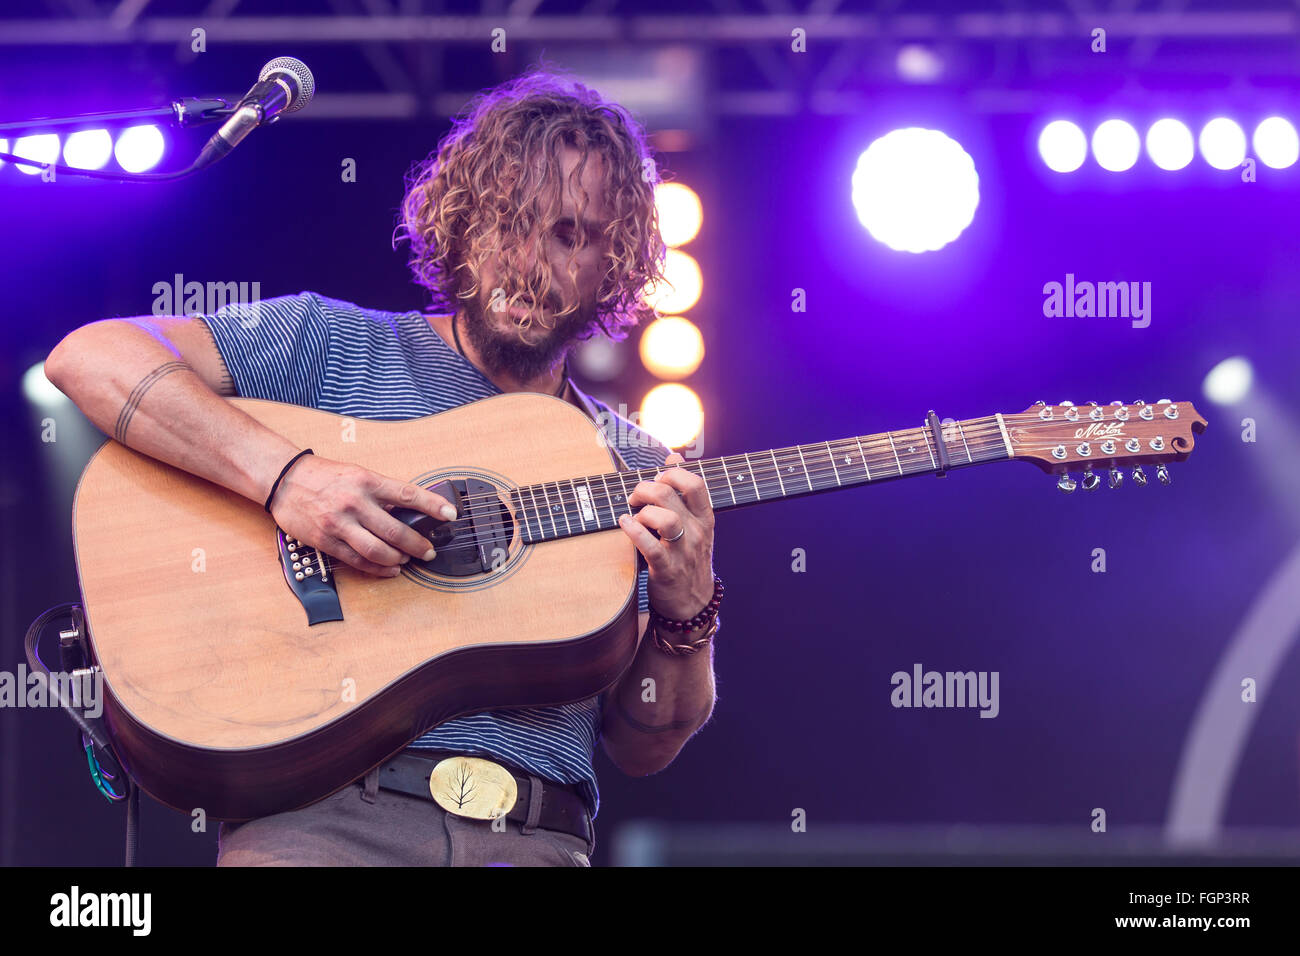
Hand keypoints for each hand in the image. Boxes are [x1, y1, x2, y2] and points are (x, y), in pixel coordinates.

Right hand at [268, 454, 457, 576]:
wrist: (284, 480)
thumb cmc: (324, 476)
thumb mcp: (357, 475)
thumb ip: (381, 493)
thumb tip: (409, 512)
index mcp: (366, 481)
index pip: (408, 494)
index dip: (433, 505)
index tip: (451, 514)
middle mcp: (355, 502)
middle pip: (396, 530)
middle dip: (418, 545)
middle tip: (429, 551)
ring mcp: (339, 523)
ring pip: (378, 550)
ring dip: (398, 559)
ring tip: (407, 561)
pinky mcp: (326, 540)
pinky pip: (357, 560)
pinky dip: (377, 569)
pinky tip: (389, 570)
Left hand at [617, 452, 714, 619]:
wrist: (692, 604)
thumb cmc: (687, 558)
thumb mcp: (694, 523)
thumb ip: (684, 491)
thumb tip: (673, 455)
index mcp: (704, 518)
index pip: (695, 483)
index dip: (671, 474)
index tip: (657, 480)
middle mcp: (697, 532)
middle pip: (670, 495)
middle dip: (645, 489)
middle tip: (634, 497)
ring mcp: (683, 552)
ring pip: (664, 519)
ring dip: (642, 512)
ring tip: (633, 515)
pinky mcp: (667, 570)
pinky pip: (651, 547)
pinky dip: (634, 532)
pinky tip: (624, 524)